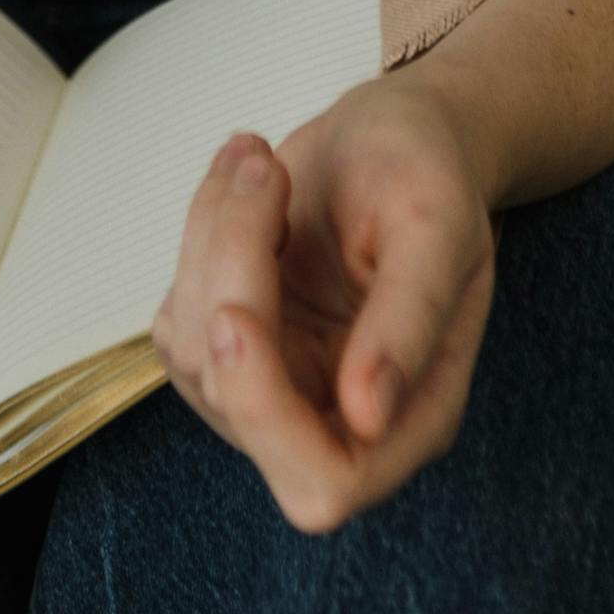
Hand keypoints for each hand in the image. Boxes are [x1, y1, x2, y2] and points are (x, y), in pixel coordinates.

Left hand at [150, 78, 494, 532]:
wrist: (393, 131)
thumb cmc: (429, 173)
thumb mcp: (436, 228)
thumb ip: (408, 321)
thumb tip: (368, 418)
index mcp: (411, 414)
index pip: (327, 482)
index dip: (268, 417)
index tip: (239, 312)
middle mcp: (336, 415)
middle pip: (241, 409)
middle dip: (230, 287)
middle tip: (262, 177)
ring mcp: (276, 380)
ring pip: (195, 352)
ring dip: (215, 238)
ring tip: (263, 158)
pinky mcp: (232, 340)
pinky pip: (178, 312)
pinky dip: (198, 232)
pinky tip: (243, 180)